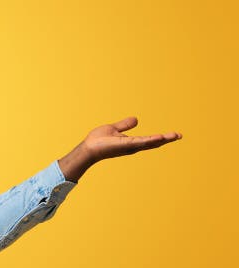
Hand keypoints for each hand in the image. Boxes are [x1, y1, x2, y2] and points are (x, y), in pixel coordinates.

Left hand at [58, 116, 181, 181]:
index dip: (161, 138)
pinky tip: (159, 137)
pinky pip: (140, 142)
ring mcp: (130, 146)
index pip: (149, 140)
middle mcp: (133, 146)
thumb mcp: (114, 128)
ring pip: (149, 143)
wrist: (88, 148)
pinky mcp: (125, 145)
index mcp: (131, 142)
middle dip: (166, 139)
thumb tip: (136, 119)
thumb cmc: (98, 140)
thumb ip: (125, 125)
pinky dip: (150, 140)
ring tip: (175, 136)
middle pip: (153, 143)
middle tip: (179, 135)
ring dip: (162, 139)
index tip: (173, 135)